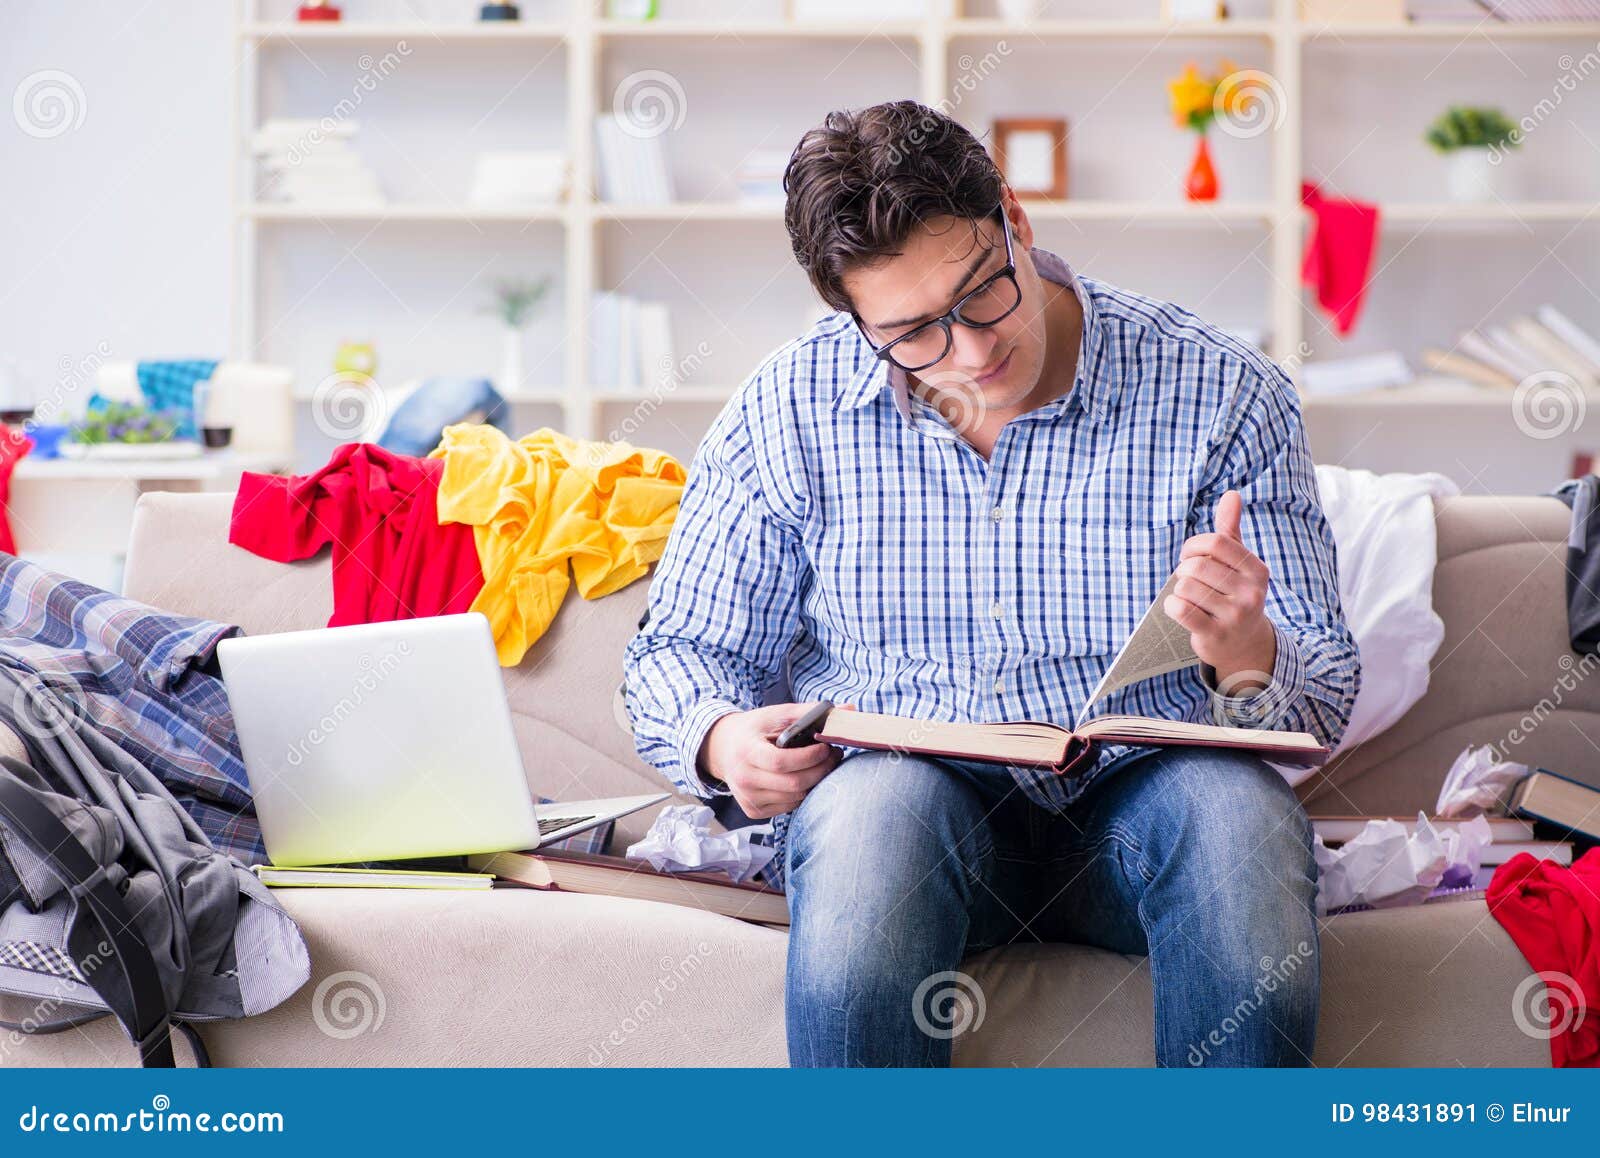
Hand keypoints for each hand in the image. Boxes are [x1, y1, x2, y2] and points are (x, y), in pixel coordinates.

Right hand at [697, 702, 843, 819]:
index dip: (809, 757)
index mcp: (746, 752)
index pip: (781, 762)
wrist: (723, 748)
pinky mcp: (753, 811)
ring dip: (815, 782)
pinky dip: (802, 793)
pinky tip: (804, 777)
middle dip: (820, 770)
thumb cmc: (754, 729)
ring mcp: (748, 798)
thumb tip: (849, 709)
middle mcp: (743, 779)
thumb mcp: (777, 714)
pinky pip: (788, 806)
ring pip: (794, 798)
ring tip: (822, 764)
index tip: (825, 747)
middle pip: (793, 784)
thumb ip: (810, 712)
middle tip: (833, 755)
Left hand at [1164, 490, 1276, 694]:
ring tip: (1190, 597)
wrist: (1243, 644)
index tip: (1190, 555)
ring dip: (1179, 590)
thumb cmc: (1234, 594)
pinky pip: (1180, 610)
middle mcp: (1251, 593)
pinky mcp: (1215, 635)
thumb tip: (1231, 494)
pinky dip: (1172, 606)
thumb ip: (1231, 530)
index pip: (1216, 542)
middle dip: (1184, 570)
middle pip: (1197, 565)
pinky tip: (1180, 609)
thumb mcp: (1237, 563)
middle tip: (1188, 580)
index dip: (1193, 546)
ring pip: (1186, 587)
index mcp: (1257, 570)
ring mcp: (1235, 616)